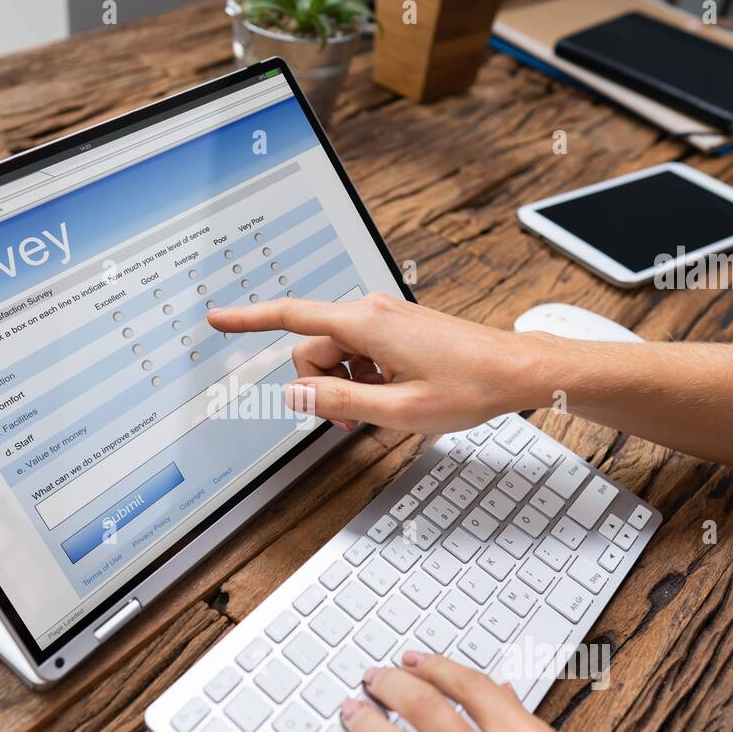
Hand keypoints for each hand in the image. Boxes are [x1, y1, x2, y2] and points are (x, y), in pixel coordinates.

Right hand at [207, 294, 540, 432]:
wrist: (515, 371)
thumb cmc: (468, 387)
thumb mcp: (397, 411)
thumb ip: (338, 402)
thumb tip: (295, 394)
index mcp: (365, 324)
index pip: (291, 317)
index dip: (248, 319)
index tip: (217, 319)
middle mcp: (371, 312)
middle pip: (312, 348)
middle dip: (319, 385)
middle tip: (351, 419)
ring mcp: (384, 318)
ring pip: (335, 354)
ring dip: (344, 385)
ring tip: (380, 408)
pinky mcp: (396, 328)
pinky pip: (358, 352)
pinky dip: (363, 377)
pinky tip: (391, 394)